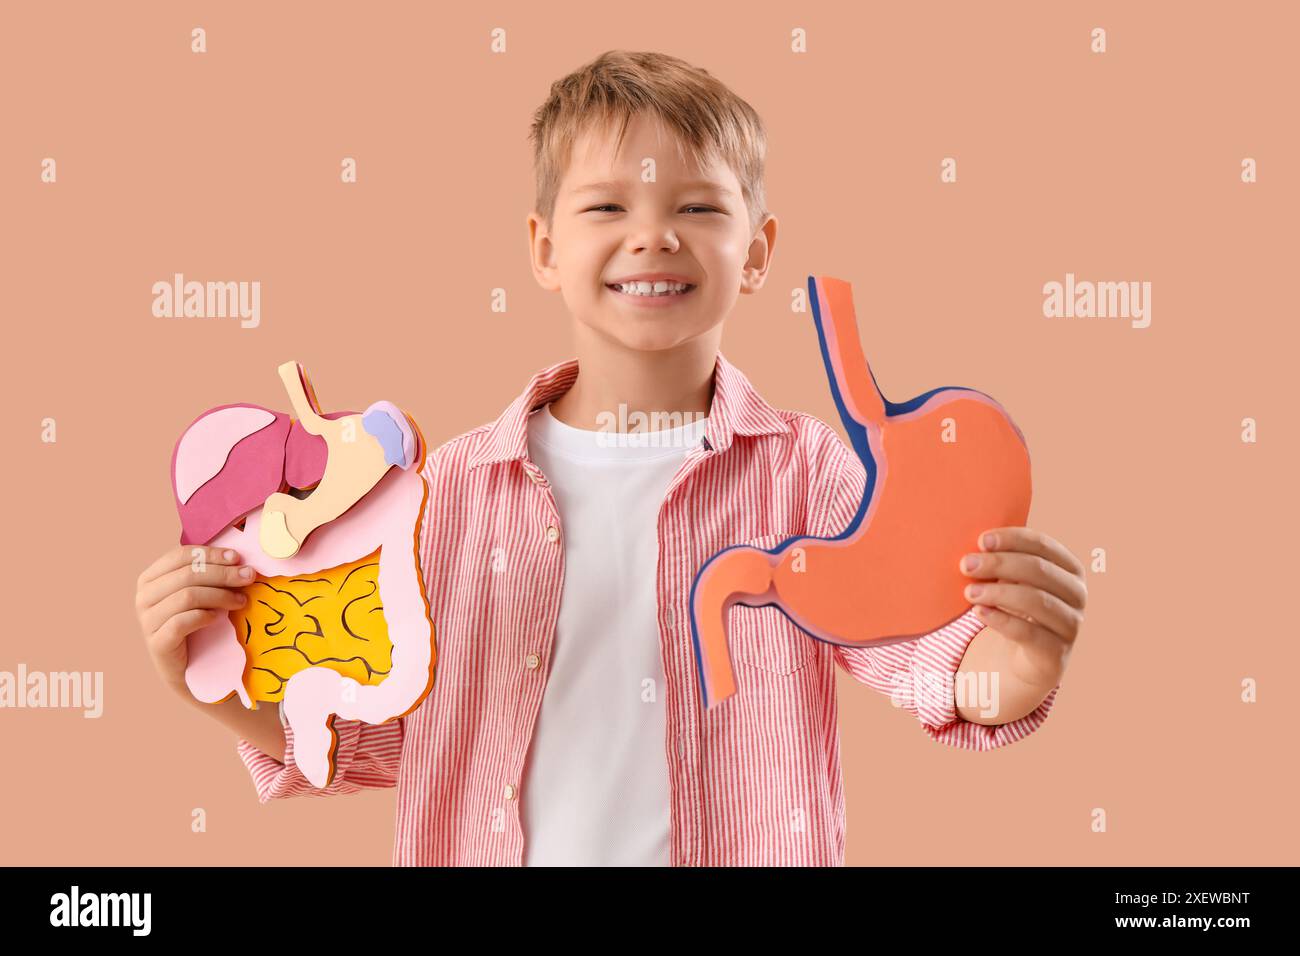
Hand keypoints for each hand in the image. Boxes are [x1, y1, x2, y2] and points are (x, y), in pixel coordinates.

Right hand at [134, 545, 252, 695]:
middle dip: (223, 574)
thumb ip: (210, 573)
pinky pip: (182, 622)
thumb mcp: (201, 593)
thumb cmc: (197, 625)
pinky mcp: (157, 643)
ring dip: (220, 595)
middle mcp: (144, 597)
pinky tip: (218, 617)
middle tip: (248, 577)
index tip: (237, 558)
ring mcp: (147, 621)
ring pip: (187, 596)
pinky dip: (204, 616)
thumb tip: (238, 558)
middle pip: (187, 574)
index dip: (211, 554)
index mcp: (151, 578)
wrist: (189, 669)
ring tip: (241, 600)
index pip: (181, 556)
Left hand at [958, 527, 1086, 686]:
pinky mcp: (1056, 652)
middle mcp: (1077, 594)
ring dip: (998, 592)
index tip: (982, 541)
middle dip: (999, 564)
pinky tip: (979, 612)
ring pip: (1036, 600)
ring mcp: (1070, 624)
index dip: (1013, 539)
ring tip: (969, 592)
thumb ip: (1002, 562)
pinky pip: (1028, 633)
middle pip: (1039, 570)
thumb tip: (975, 546)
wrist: (1022, 659)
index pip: (1043, 545)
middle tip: (966, 565)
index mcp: (1069, 568)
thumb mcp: (1013, 581)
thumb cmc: (1016, 609)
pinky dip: (1001, 620)